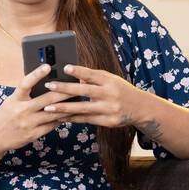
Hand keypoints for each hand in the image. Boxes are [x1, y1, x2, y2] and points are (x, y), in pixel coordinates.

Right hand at [0, 63, 73, 154]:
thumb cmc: (4, 117)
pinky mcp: (33, 134)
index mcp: (14, 99)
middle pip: (47, 99)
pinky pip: (52, 125)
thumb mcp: (10, 103)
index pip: (25, 84)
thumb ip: (25, 95)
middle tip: (78, 84)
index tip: (48, 66)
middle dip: (65, 91)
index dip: (36, 74)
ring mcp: (28, 123)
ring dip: (68, 106)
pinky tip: (69, 114)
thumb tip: (46, 86)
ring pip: (53, 113)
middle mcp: (21, 110)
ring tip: (79, 99)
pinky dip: (61, 118)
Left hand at [36, 63, 150, 128]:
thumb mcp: (111, 80)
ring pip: (83, 109)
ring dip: (64, 108)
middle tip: (49, 85)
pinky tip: (58, 117)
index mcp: (110, 81)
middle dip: (65, 89)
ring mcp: (109, 109)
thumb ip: (93, 78)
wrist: (141, 108)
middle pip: (85, 91)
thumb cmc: (120, 90)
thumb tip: (73, 76)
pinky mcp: (107, 121)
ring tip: (47, 108)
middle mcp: (110, 95)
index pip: (93, 75)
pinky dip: (71, 118)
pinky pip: (86, 120)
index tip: (65, 67)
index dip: (79, 71)